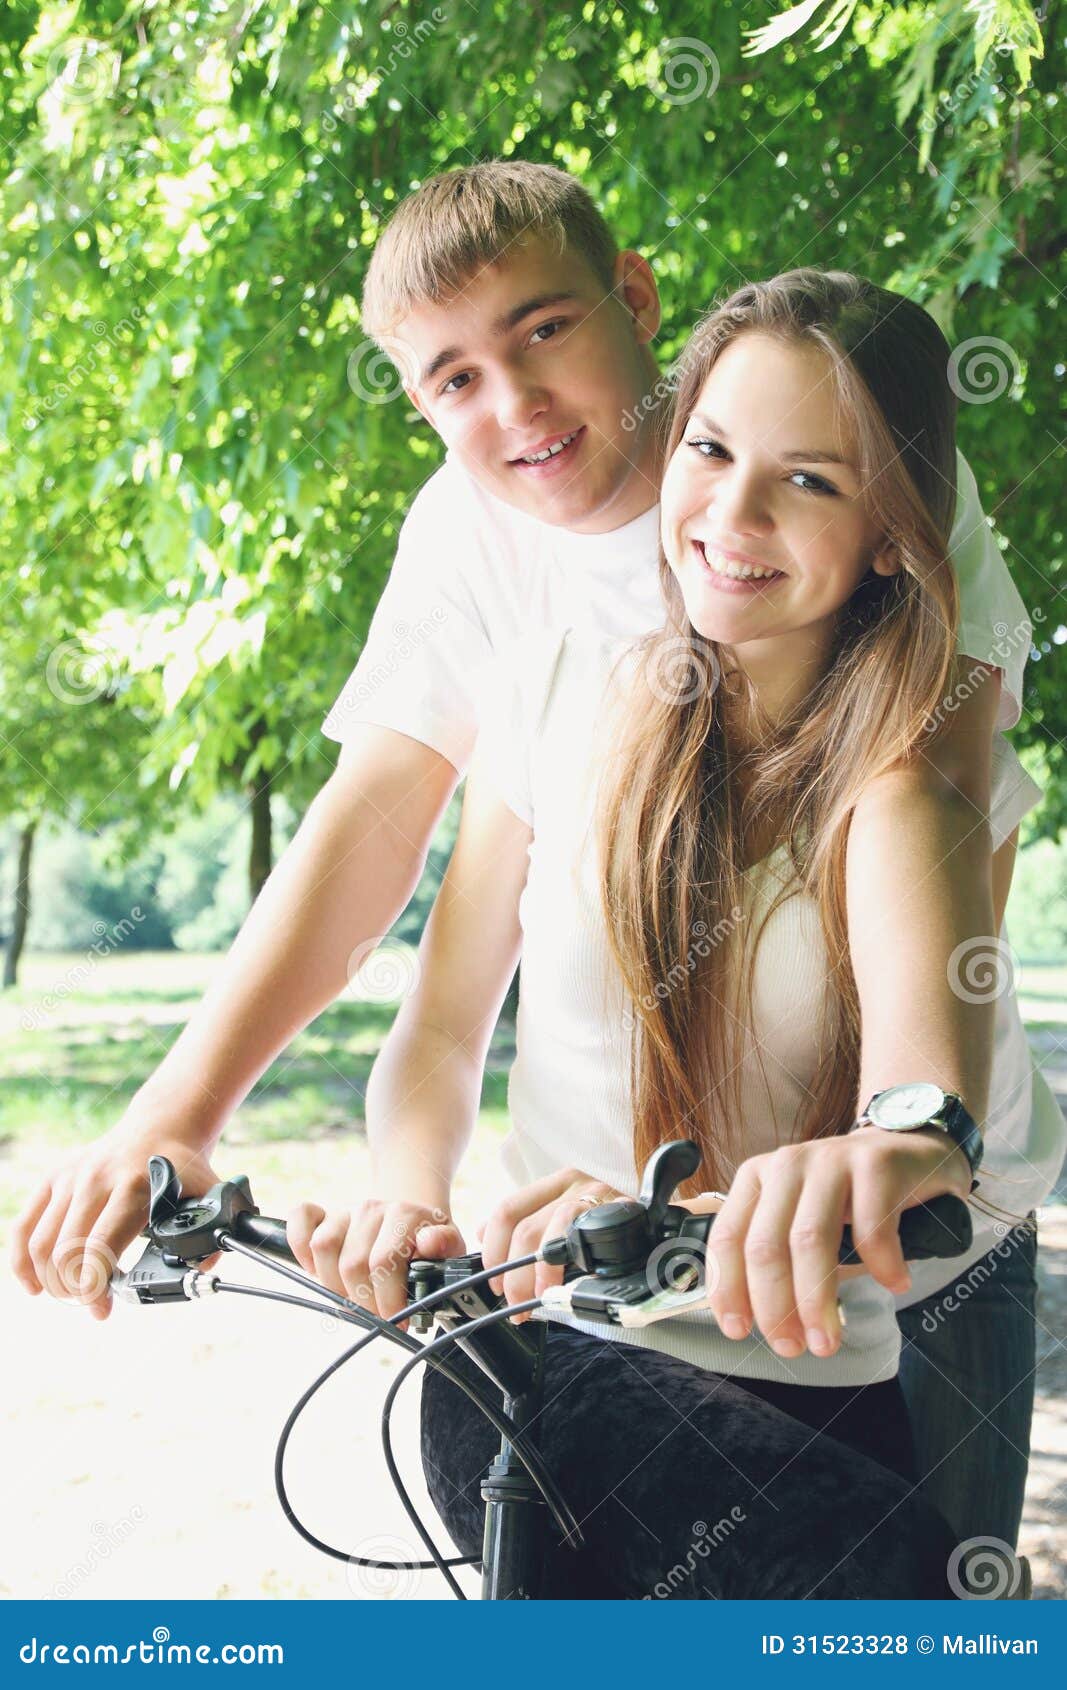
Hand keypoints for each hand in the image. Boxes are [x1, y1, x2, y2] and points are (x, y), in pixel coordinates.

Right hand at [10, 1125, 221, 1321]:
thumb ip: (211, 1232)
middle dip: (75, 1290)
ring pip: (42, 1245)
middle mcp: (96, 1179)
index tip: (101, 1309)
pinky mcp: (53, 1178)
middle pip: (66, 1252)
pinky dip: (21, 1262)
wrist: (159, 1128)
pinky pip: (23, 1227)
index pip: (99, 1247)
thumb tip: (203, 1268)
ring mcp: (70, 1177)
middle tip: (93, 1302)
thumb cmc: (183, 1169)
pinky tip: (34, 1285)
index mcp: (133, 1185)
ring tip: (74, 1294)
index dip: (94, 1287)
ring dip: (53, 1282)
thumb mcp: (206, 1193)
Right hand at [286, 1196, 464, 1323]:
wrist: (409, 1217)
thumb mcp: (449, 1246)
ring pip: (323, 1247)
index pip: (383, 1262)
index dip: (387, 1300)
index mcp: (405, 1214)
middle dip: (363, 1302)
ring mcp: (344, 1210)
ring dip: (333, 1284)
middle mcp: (372, 1208)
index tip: (399, 1321)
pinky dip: (299, 1246)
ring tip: (352, 1298)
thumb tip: (428, 1242)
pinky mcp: (323, 1213)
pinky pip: (300, 1220)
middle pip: (351, 1263)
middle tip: (377, 1316)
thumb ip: (445, 1246)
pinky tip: (313, 1269)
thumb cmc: (428, 1243)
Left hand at [477, 1167, 622, 1320]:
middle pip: (520, 1226)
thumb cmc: (613, 1231)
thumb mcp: (568, 1221)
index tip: (494, 1281)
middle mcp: (572, 1182)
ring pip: (541, 1232)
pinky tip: (556, 1285)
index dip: (492, 1248)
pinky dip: (556, 1266)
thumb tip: (482, 1232)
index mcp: (556, 1184)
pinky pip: (573, 1235)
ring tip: (535, 1299)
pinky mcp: (614, 1208)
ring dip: (530, 1274)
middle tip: (513, 1302)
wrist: (665, 1229)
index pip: (507, 1209)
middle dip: (509, 1271)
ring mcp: (593, 1193)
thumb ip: (531, 1224)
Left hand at [705, 1126, 971, 1359]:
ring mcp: (830, 1160)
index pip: (729, 1238)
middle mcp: (787, 1165)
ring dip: (817, 1299)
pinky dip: (882, 1265)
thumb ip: (780, 1261)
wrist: (910, 1151)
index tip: (739, 1331)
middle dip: (775, 1307)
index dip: (729, 1289)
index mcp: (757, 1179)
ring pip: (810, 1240)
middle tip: (792, 1347)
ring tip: (829, 1338)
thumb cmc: (851, 1199)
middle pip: (766, 1246)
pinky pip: (871, 1226)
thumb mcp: (801, 1222)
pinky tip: (895, 1284)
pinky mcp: (875, 1163)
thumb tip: (761, 1321)